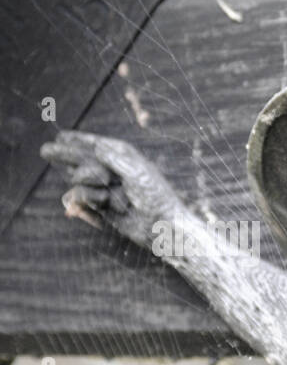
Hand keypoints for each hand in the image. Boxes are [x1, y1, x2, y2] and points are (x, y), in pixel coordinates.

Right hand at [40, 131, 185, 247]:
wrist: (162, 228)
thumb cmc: (156, 198)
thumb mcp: (137, 173)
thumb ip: (116, 158)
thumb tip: (98, 147)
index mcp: (125, 159)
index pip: (96, 146)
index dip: (78, 141)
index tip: (61, 137)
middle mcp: (114, 172)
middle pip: (82, 161)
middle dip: (66, 155)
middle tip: (46, 150)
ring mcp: (106, 189)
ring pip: (80, 183)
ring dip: (89, 188)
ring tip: (106, 198)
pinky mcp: (103, 207)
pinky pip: (82, 201)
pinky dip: (85, 203)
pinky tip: (89, 207)